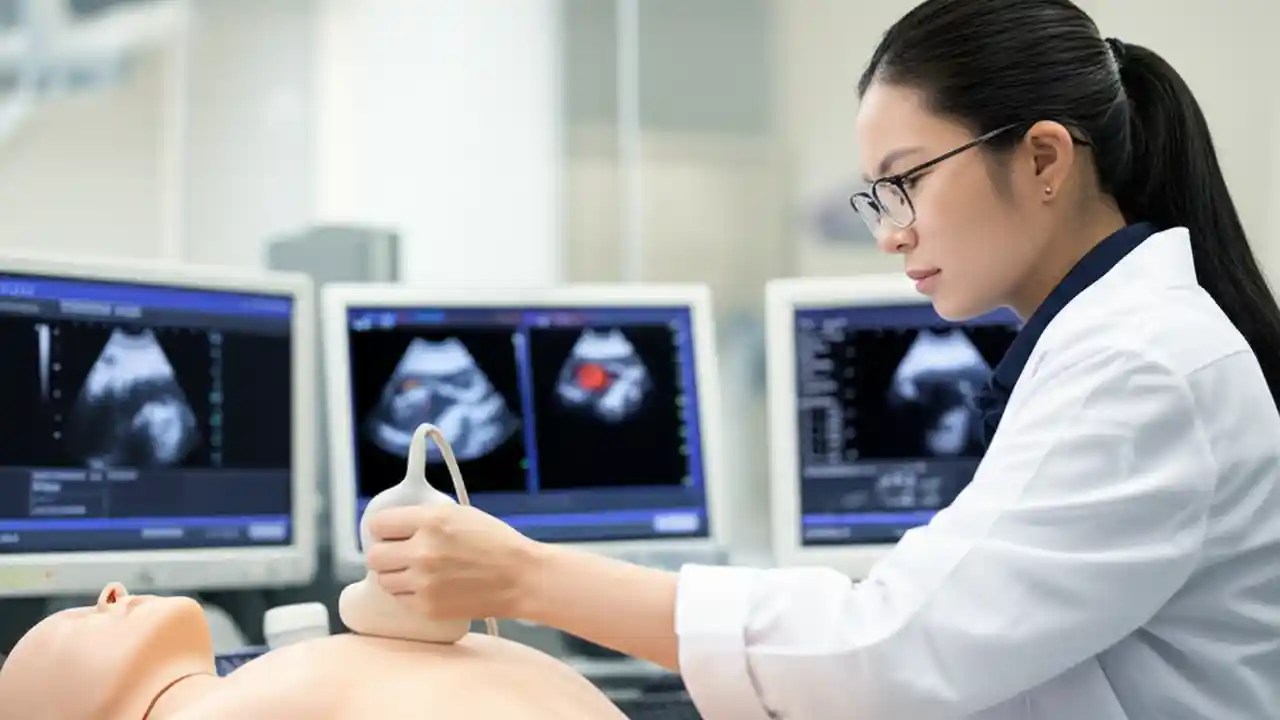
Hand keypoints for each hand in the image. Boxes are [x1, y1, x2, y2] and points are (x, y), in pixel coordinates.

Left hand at [365, 503, 539, 620]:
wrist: (520, 578)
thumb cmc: (495, 543)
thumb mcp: (460, 514)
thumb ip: (424, 517)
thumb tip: (395, 524)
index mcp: (431, 521)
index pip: (379, 524)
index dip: (382, 528)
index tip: (387, 532)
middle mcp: (423, 551)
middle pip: (374, 556)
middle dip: (384, 554)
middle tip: (397, 554)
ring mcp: (424, 582)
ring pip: (383, 580)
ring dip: (394, 575)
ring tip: (414, 572)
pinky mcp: (428, 607)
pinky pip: (401, 599)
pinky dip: (409, 593)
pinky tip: (429, 586)